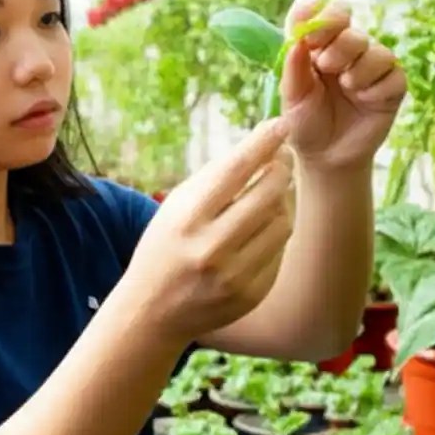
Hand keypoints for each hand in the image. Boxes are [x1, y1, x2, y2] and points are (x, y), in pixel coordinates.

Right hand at [124, 118, 294, 344]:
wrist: (152, 311)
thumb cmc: (164, 247)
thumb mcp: (175, 207)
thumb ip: (214, 180)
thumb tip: (263, 147)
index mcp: (186, 218)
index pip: (234, 169)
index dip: (263, 142)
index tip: (280, 124)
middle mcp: (211, 247)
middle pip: (268, 193)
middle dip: (281, 169)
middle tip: (282, 159)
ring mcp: (234, 275)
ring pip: (282, 221)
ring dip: (282, 201)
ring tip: (270, 194)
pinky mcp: (252, 294)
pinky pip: (280, 250)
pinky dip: (276, 233)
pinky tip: (262, 229)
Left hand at [280, 0, 405, 172]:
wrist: (326, 156)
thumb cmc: (305, 121)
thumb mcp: (292, 96)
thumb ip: (292, 66)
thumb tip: (296, 38)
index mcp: (317, 44)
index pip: (322, 9)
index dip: (320, 13)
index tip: (312, 33)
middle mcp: (346, 49)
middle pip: (350, 28)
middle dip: (338, 45)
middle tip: (325, 66)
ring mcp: (371, 65)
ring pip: (375, 50)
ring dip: (358, 69)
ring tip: (346, 88)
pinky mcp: (392, 85)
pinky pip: (393, 74)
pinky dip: (376, 88)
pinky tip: (364, 101)